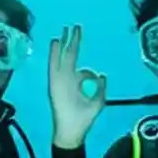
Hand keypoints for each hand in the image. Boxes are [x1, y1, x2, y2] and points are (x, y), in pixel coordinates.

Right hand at [47, 25, 106, 148]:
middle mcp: (67, 79)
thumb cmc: (83, 119)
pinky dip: (54, 54)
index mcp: (76, 83)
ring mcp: (60, 80)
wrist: (72, 131)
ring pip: (61, 57)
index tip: (91, 61)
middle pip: (70, 55)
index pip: (81, 66)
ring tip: (65, 30)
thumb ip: (101, 88)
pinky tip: (56, 42)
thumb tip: (103, 75)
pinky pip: (54, 65)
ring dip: (63, 43)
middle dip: (72, 41)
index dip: (86, 63)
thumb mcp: (98, 102)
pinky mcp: (54, 83)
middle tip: (75, 26)